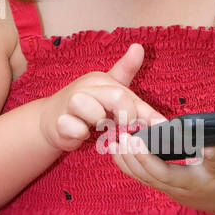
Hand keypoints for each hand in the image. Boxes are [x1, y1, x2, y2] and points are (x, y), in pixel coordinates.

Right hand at [39, 43, 168, 153]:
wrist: (52, 120)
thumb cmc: (90, 110)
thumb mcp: (114, 102)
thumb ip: (138, 105)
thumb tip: (159, 104)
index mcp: (104, 81)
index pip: (131, 93)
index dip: (147, 113)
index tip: (161, 126)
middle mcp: (88, 87)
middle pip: (117, 96)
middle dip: (126, 114)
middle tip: (124, 125)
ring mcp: (71, 102)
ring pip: (90, 107)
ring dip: (98, 120)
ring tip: (98, 125)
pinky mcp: (59, 121)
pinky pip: (73, 127)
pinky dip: (80, 133)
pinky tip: (81, 132)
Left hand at [106, 93, 214, 214]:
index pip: (214, 164)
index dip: (210, 156)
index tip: (203, 148)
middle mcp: (192, 184)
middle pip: (166, 175)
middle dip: (146, 158)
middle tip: (131, 138)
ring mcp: (175, 189)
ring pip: (149, 178)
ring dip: (130, 161)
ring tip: (116, 141)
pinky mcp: (163, 188)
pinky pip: (142, 178)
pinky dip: (127, 165)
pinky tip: (113, 150)